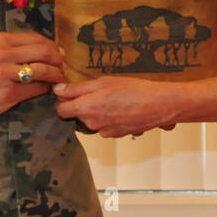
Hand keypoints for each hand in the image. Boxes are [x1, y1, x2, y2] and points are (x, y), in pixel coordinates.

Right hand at [0, 30, 64, 122]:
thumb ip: (17, 49)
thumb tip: (51, 50)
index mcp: (0, 40)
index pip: (36, 38)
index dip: (53, 46)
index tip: (59, 54)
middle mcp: (2, 54)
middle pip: (44, 51)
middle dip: (58, 59)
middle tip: (62, 66)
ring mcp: (5, 74)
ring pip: (43, 70)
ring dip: (56, 74)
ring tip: (58, 78)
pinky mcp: (8, 93)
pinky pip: (36, 89)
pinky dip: (45, 88)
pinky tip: (46, 89)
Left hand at [53, 75, 176, 137]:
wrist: (158, 105)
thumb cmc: (133, 90)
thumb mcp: (102, 82)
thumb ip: (77, 88)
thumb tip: (57, 89)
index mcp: (86, 108)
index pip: (61, 110)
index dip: (63, 100)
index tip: (69, 93)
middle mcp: (92, 123)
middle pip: (78, 114)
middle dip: (84, 104)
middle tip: (101, 91)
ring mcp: (104, 131)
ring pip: (93, 120)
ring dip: (99, 111)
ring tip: (116, 99)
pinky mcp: (116, 135)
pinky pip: (106, 126)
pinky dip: (111, 118)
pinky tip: (123, 108)